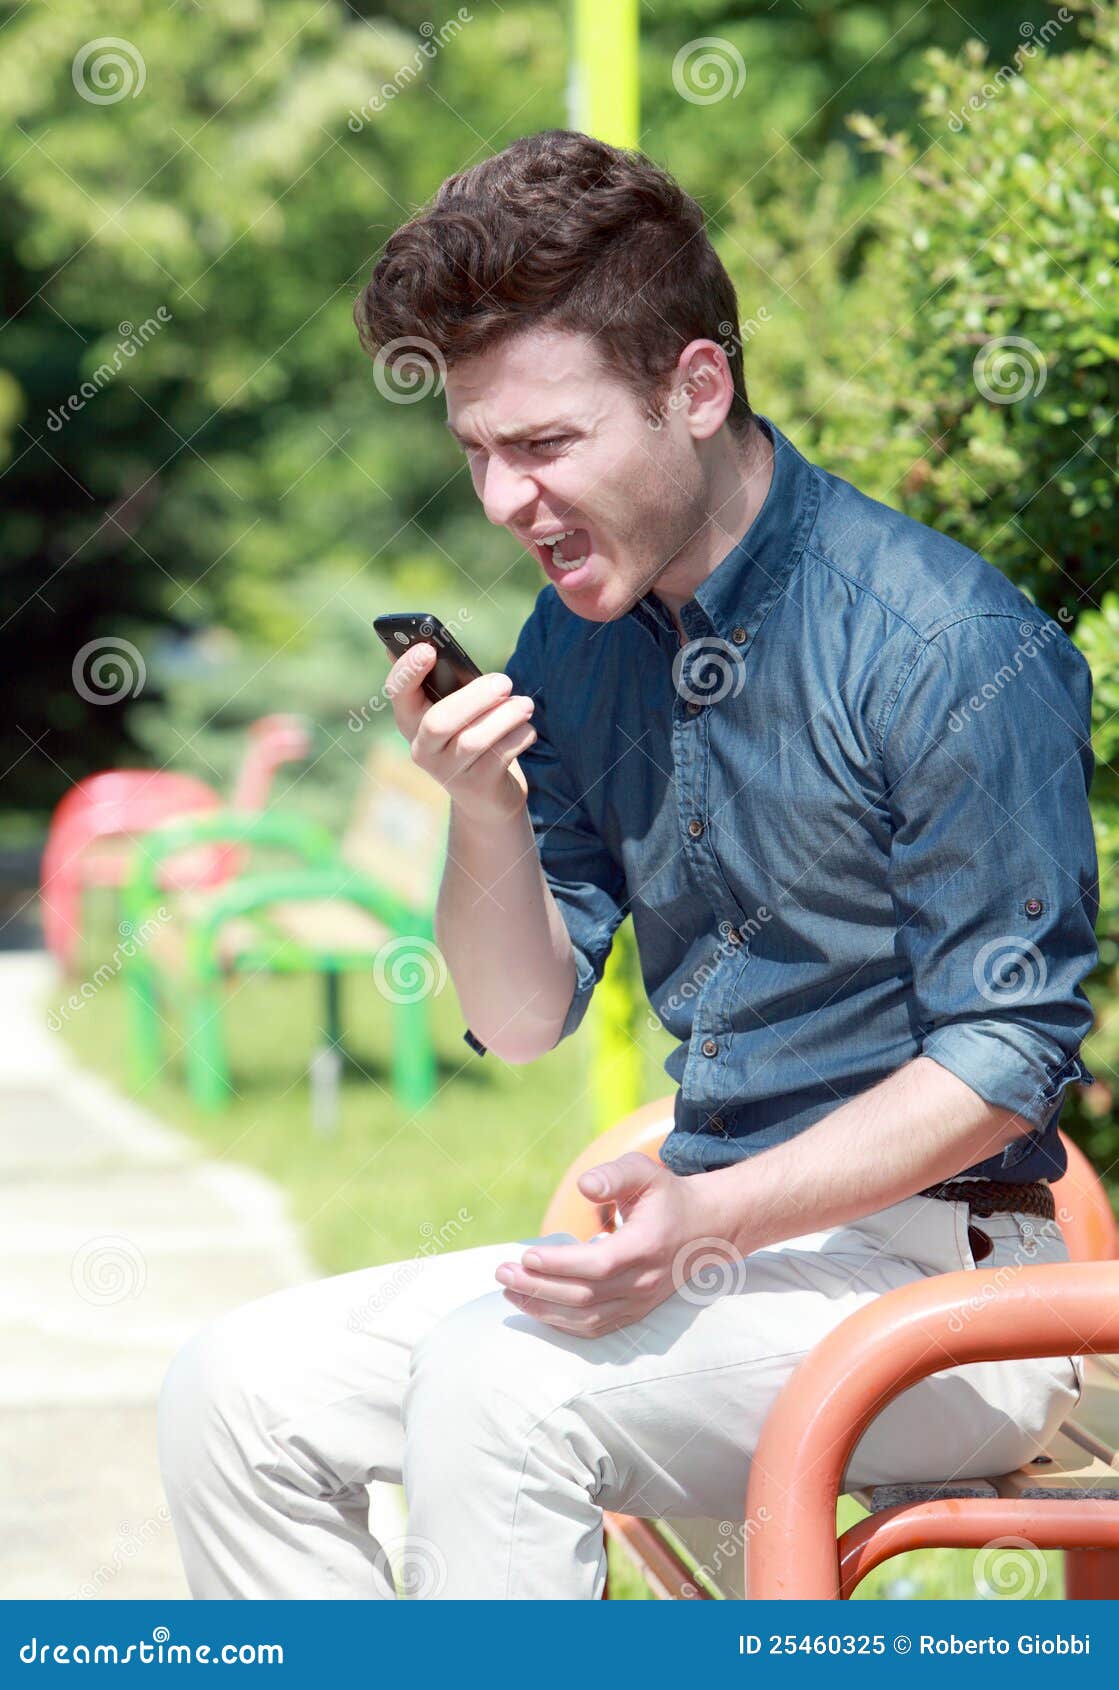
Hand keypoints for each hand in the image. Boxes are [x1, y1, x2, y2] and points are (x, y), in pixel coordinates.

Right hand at [389, 642, 536, 822]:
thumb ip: (445, 680)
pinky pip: (500, 755)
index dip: (408, 670)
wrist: (486, 793)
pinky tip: (526, 729)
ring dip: (505, 717)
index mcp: (411, 718)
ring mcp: (448, 771)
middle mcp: (422, 747)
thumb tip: (425, 643)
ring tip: (526, 704)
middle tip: (505, 681)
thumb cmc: (471, 733)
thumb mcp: (457, 707)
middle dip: (475, 697)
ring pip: (474, 741)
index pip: (397, 691)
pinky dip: (519, 736)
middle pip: (439, 721)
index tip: (428, 650)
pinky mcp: (477, 786)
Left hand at [495, 1153, 731, 1337]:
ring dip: (544, 1309)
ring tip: (509, 1291)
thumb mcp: (645, 1173)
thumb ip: (614, 1175)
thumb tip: (584, 1186)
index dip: (560, 1265)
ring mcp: (640, 1303)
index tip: (526, 1256)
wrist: (706, 1231)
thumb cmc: (667, 1197)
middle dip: (538, 1287)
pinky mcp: (635, 1314)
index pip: (599, 1264)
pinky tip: (536, 1308)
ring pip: (587, 1318)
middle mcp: (644, 1282)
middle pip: (585, 1295)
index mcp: (646, 1247)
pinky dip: (562, 1324)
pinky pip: (595, 1328)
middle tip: (502, 1273)